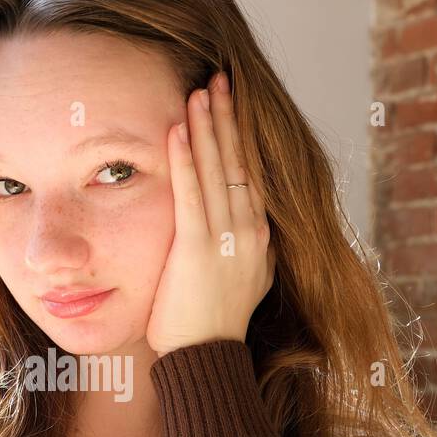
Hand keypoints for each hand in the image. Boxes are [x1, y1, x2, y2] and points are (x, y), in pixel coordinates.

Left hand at [146, 71, 275, 355]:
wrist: (207, 357)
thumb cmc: (216, 324)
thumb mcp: (248, 280)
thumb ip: (253, 251)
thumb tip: (257, 231)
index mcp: (259, 234)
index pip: (251, 172)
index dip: (241, 135)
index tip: (232, 103)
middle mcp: (250, 229)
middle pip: (238, 160)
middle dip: (227, 117)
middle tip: (217, 78)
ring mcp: (226, 237)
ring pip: (217, 169)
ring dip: (207, 126)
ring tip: (199, 90)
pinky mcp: (198, 248)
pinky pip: (191, 193)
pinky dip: (185, 158)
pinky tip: (176, 130)